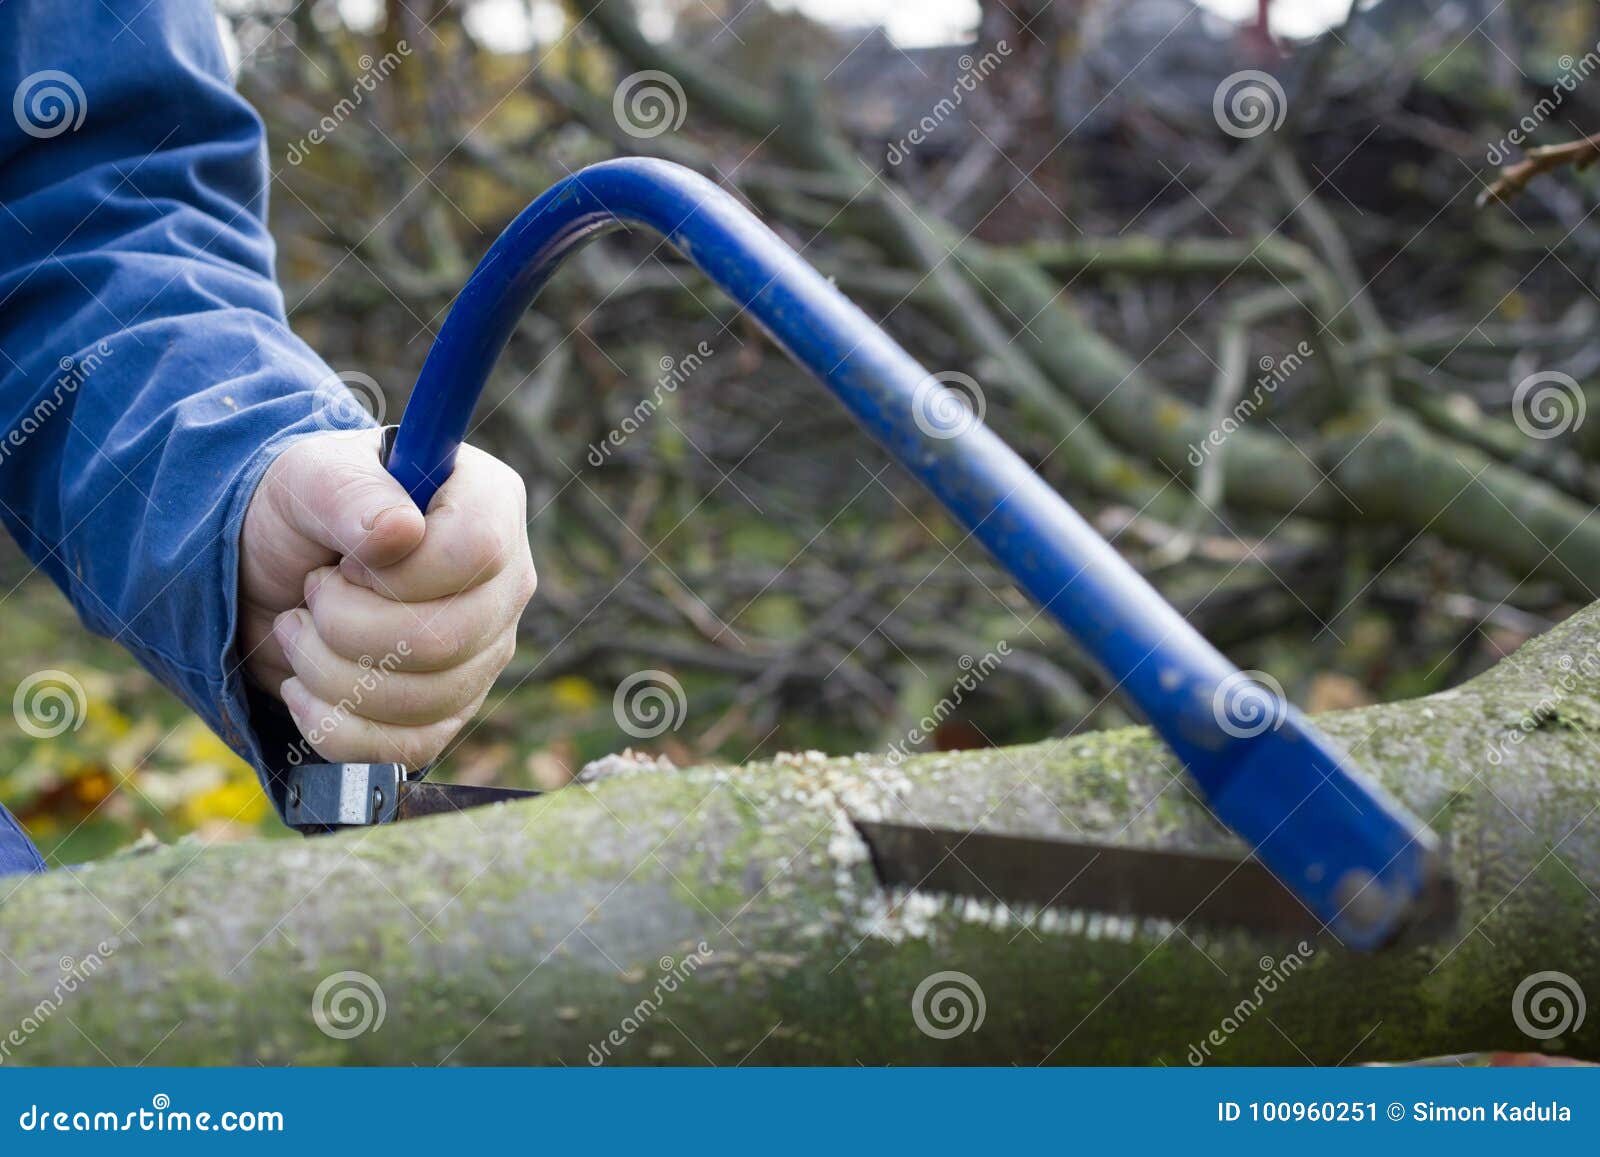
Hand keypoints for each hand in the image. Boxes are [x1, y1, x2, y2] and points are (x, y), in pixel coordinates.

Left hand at [238, 428, 535, 767]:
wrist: (273, 568)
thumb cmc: (303, 507)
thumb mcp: (310, 477)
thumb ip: (352, 493)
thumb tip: (402, 530)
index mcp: (488, 505)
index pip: (476, 551)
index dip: (398, 572)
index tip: (345, 561)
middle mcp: (503, 582)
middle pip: (446, 639)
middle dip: (345, 628)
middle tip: (308, 593)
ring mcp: (485, 652)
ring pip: (423, 700)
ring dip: (327, 672)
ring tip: (298, 629)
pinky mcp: (453, 711)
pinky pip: (407, 748)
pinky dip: (334, 725)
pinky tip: (304, 687)